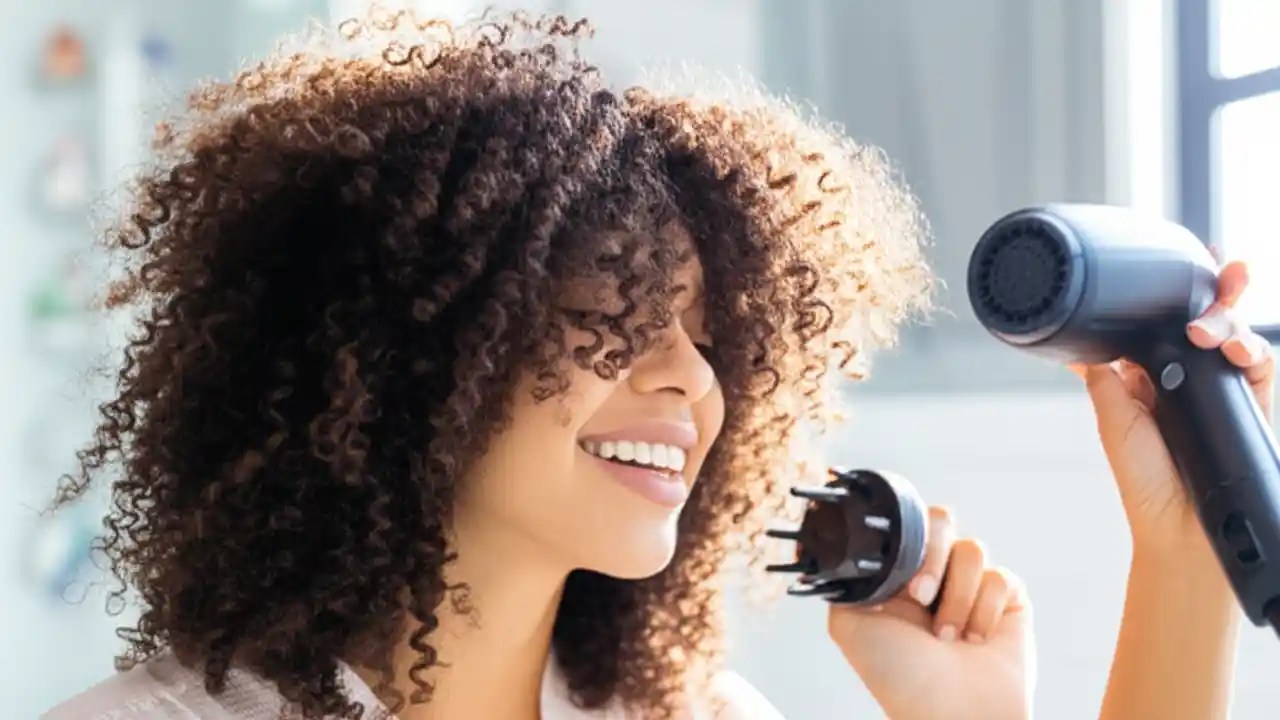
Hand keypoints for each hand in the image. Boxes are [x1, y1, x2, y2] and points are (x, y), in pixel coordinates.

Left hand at [828, 507, 1033, 719]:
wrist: (950, 711)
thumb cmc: (899, 676)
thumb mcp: (850, 624)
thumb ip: (848, 580)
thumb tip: (853, 551)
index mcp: (899, 576)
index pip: (906, 525)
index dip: (905, 540)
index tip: (899, 579)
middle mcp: (937, 576)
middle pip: (941, 520)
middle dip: (932, 558)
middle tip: (921, 597)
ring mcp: (973, 586)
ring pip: (972, 549)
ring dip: (957, 595)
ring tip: (948, 636)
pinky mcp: (1009, 599)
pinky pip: (1001, 576)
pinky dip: (985, 608)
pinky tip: (976, 638)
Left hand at [1070, 259, 1274, 553]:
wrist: (1182, 532)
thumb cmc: (1145, 482)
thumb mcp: (1114, 422)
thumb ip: (1107, 379)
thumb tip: (1091, 343)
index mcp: (1147, 376)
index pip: (1162, 322)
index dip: (1173, 293)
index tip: (1179, 261)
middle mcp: (1186, 377)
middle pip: (1206, 317)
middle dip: (1217, 287)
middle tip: (1220, 269)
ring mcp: (1220, 388)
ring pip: (1235, 334)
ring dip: (1230, 317)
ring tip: (1211, 331)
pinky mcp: (1252, 406)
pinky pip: (1261, 366)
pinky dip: (1253, 351)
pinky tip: (1238, 352)